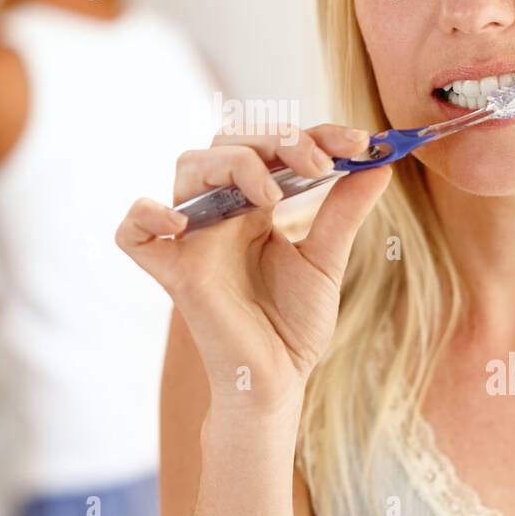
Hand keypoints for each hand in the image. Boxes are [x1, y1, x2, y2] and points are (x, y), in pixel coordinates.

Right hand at [115, 124, 392, 413]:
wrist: (278, 381)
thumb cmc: (293, 325)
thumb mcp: (327, 260)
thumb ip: (344, 212)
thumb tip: (381, 166)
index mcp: (255, 205)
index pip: (274, 146)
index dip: (314, 134)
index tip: (358, 142)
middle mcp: (221, 213)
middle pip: (227, 142)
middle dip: (275, 140)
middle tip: (318, 165)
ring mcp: (194, 240)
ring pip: (188, 167)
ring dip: (233, 163)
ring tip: (273, 195)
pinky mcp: (175, 273)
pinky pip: (133, 233)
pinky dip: (146, 216)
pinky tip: (184, 223)